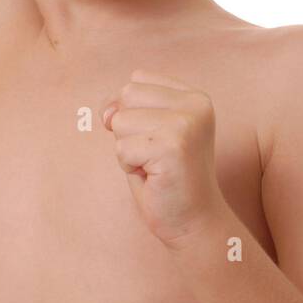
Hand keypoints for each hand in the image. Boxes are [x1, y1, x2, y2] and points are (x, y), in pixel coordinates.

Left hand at [103, 70, 227, 248]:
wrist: (194, 222)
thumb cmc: (166, 177)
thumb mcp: (145, 130)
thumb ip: (126, 107)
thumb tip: (106, 113)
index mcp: (194, 95)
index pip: (137, 79)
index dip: (131, 110)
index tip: (156, 138)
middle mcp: (195, 104)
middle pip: (126, 95)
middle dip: (128, 129)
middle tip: (155, 155)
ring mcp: (186, 124)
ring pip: (120, 121)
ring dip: (128, 149)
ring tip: (154, 166)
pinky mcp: (173, 147)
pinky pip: (121, 148)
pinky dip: (129, 167)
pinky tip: (154, 177)